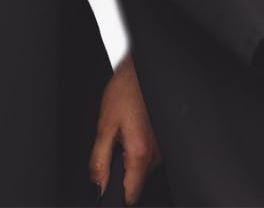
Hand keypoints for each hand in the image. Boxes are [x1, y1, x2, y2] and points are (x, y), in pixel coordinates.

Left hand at [90, 55, 159, 204]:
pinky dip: (139, 149)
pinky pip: (150, 156)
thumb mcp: (104, 125)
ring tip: (124, 133)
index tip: (106, 188)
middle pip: (136, 182)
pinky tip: (134, 129)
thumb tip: (98, 187)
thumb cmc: (127, 89)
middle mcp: (156, 154)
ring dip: (130, 159)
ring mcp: (164, 147)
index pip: (130, 195)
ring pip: (143, 169)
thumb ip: (98, 161)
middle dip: (121, 170)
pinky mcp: (166, 139)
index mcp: (140, 152)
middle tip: (114, 145)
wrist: (143, 68)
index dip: (115, 195)